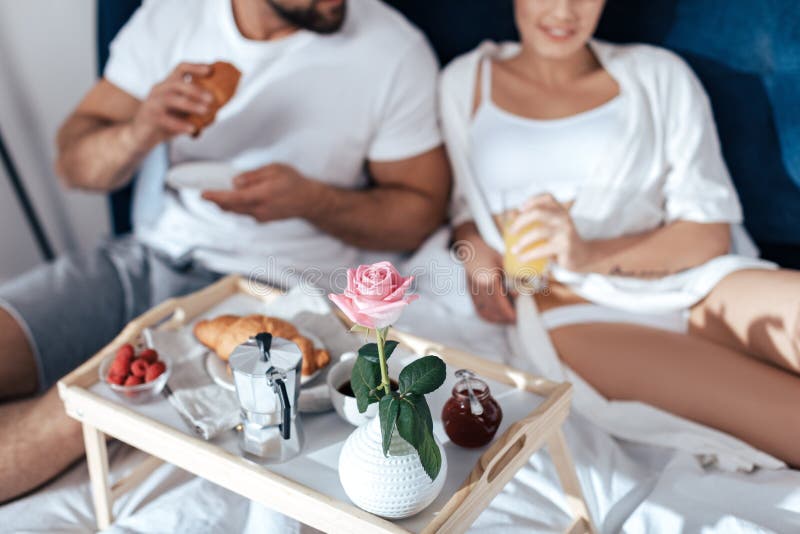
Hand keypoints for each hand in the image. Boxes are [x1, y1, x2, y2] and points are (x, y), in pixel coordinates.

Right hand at [130, 63, 214, 148]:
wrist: (140, 137)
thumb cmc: (164, 123)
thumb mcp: (180, 114)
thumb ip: (194, 110)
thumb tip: (216, 114)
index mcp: (168, 85)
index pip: (181, 68)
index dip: (196, 67)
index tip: (211, 70)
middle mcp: (159, 90)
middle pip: (177, 83)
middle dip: (196, 89)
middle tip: (212, 98)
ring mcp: (153, 102)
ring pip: (171, 99)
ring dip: (191, 104)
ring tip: (205, 111)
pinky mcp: (149, 117)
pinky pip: (166, 119)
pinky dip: (181, 124)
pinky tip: (192, 130)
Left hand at [201, 163, 323, 222]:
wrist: (309, 201)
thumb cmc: (294, 182)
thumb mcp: (275, 169)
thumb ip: (254, 175)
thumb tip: (235, 181)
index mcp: (262, 195)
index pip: (233, 198)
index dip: (216, 197)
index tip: (203, 194)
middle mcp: (260, 209)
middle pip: (231, 208)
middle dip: (217, 201)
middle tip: (206, 194)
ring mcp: (261, 217)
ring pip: (237, 212)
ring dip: (226, 205)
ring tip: (218, 197)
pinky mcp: (263, 219)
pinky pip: (245, 213)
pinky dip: (237, 207)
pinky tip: (238, 200)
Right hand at [454, 226, 516, 323]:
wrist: (470, 248)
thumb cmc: (489, 253)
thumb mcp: (505, 261)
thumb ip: (514, 276)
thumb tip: (524, 290)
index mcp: (488, 279)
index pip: (499, 302)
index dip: (508, 312)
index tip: (516, 316)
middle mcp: (479, 287)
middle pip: (492, 309)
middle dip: (504, 317)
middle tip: (515, 319)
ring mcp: (472, 291)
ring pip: (484, 311)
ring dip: (496, 318)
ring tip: (506, 319)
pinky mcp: (470, 293)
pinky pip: (478, 309)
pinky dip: (487, 315)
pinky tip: (496, 317)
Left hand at [509, 193, 592, 270]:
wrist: (583, 256)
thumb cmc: (562, 241)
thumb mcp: (552, 228)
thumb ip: (536, 222)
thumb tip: (510, 215)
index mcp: (561, 210)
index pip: (547, 197)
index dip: (532, 200)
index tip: (520, 209)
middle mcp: (564, 217)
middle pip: (538, 212)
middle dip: (520, 221)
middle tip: (511, 231)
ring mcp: (565, 231)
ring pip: (538, 232)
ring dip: (522, 242)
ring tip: (514, 250)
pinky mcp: (565, 246)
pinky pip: (542, 249)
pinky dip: (529, 255)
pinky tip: (522, 258)